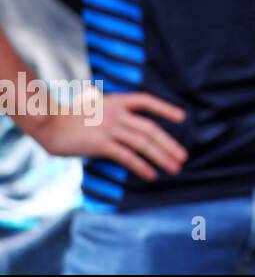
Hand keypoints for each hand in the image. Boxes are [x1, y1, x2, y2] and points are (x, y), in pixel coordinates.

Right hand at [29, 89, 187, 180]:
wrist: (48, 122)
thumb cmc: (71, 118)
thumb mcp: (97, 108)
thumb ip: (115, 116)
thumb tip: (132, 130)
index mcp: (117, 101)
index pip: (147, 101)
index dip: (166, 108)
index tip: (183, 117)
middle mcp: (117, 113)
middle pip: (150, 129)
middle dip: (169, 144)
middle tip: (183, 156)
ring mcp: (109, 128)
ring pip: (143, 144)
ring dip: (161, 157)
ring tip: (174, 168)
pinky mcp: (101, 144)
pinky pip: (127, 156)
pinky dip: (141, 166)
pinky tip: (151, 174)